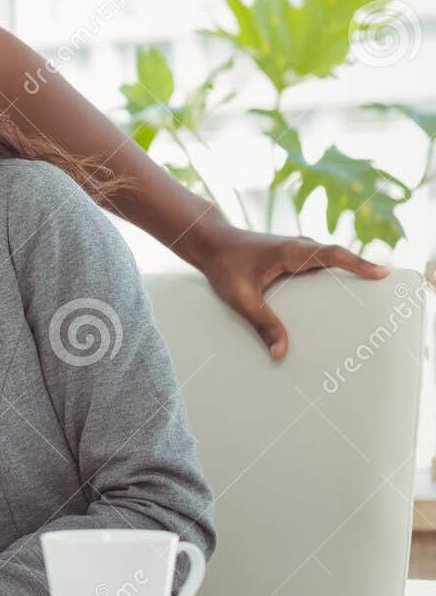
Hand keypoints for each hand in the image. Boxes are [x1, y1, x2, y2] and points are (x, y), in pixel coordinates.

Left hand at [188, 221, 387, 358]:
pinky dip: (333, 277)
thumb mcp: (240, 298)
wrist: (209, 242)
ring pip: (330, 261)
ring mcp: (296, 250)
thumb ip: (261, 324)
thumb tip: (281, 353)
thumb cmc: (222, 265)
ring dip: (349, 275)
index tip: (382, 274)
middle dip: (362, 273)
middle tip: (385, 295)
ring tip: (369, 301)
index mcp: (289, 251)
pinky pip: (320, 266)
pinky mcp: (292, 257)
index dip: (358, 264)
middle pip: (338, 259)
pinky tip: (338, 299)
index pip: (331, 254)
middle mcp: (297, 246)